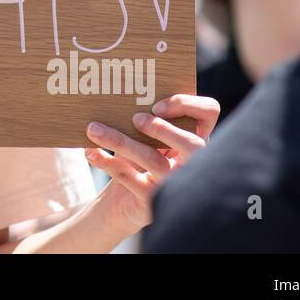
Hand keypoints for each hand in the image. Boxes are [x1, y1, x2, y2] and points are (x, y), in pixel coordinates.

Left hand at [84, 94, 219, 235]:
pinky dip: (108, 163)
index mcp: (191, 138)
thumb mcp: (141, 139)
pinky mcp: (152, 202)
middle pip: (192, 145)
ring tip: (94, 129)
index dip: (187, 105)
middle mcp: (190, 162)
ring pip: (155, 161)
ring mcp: (173, 183)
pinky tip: (91, 152)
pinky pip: (131, 180)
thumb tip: (116, 96)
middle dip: (165, 129)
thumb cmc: (135, 160)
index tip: (156, 105)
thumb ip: (140, 119)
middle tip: (136, 119)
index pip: (208, 113)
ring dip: (122, 141)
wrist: (122, 203)